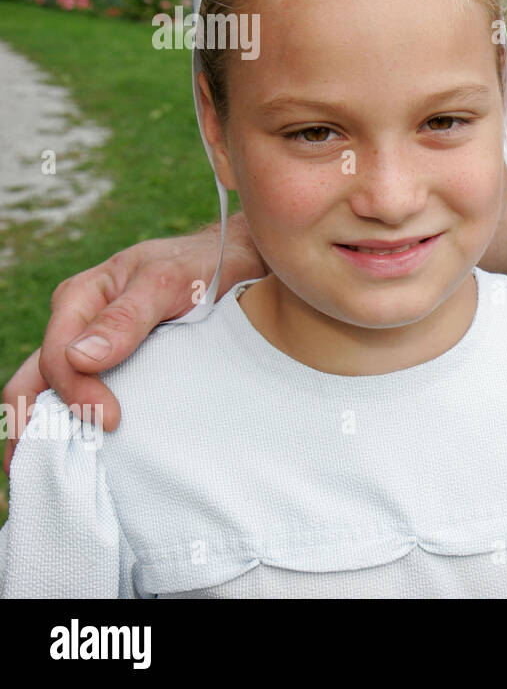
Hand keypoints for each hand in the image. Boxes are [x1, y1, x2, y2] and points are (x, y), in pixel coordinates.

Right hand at [2, 214, 263, 475]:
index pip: (56, 359)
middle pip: (35, 382)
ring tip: (58, 476)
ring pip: (52, 394)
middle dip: (37, 426)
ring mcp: (93, 346)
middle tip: (58, 468)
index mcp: (79, 299)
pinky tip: (88, 456)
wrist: (240, 261)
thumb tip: (80, 359)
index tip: (111, 420)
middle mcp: (77, 324)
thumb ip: (127, 317)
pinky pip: (86, 395)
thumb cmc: (203, 265)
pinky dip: (78, 424)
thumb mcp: (168, 281)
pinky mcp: (117, 364)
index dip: (77, 394)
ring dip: (53, 430)